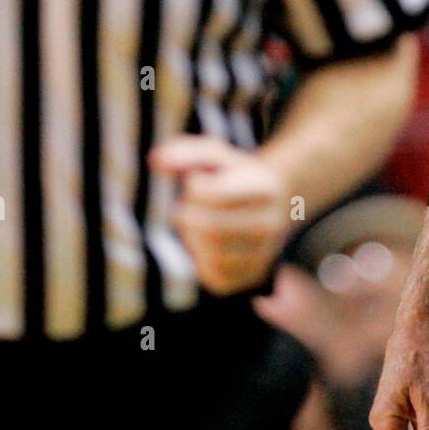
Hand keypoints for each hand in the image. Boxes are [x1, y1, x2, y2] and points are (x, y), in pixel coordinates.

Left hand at [148, 134, 289, 294]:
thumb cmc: (234, 177)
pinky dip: (200, 256)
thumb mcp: (214, 157)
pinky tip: (205, 242)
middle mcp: (272, 223)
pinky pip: (214, 273)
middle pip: (210, 227)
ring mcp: (264, 253)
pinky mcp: (251, 275)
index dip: (195, 187)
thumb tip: (156, 161)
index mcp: (265, 188)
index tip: (197, 181)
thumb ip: (185, 154)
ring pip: (211, 252)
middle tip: (190, 206)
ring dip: (192, 236)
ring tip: (199, 222)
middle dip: (188, 214)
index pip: (216, 195)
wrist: (271, 205)